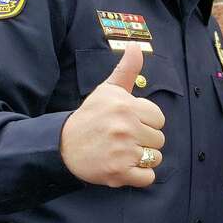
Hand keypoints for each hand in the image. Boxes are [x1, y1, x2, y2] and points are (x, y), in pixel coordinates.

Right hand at [60, 44, 165, 187]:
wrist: (62, 146)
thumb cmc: (90, 117)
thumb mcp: (107, 91)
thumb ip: (126, 70)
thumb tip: (135, 45)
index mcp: (125, 106)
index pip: (159, 118)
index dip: (146, 122)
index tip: (128, 123)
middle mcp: (125, 127)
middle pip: (159, 139)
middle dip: (144, 140)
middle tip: (121, 139)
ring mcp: (122, 151)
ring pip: (155, 158)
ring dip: (142, 158)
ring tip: (121, 152)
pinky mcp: (119, 173)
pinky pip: (148, 177)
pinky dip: (139, 176)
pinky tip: (122, 166)